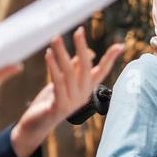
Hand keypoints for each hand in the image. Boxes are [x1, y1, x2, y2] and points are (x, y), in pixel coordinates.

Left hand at [10, 27, 124, 156]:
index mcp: (86, 89)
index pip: (102, 71)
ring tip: (56, 38)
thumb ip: (75, 68)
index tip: (120, 45)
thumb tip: (91, 52)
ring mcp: (72, 102)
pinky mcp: (59, 106)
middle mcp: (82, 95)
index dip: (111, 58)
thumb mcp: (64, 82)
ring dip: (61, 53)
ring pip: (69, 72)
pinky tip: (48, 55)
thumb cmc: (50, 101)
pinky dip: (53, 67)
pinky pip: (57, 82)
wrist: (35, 126)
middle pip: (86, 68)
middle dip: (82, 48)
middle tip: (79, 31)